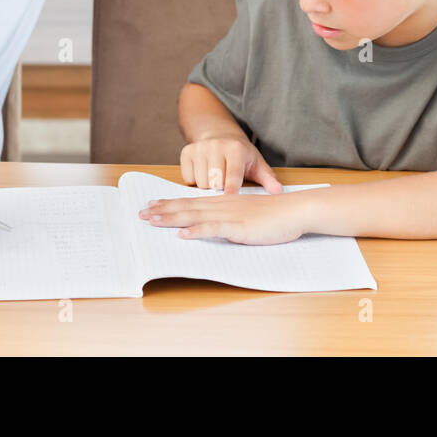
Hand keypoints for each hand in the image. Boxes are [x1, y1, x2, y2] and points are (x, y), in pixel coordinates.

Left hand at [137, 190, 307, 244]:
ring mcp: (230, 215)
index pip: (192, 201)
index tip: (153, 205)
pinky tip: (183, 234)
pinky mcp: (239, 227)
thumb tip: (217, 224)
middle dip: (163, 210)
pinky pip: (214, 228)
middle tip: (141, 214)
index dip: (171, 203)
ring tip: (152, 220)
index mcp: (225, 202)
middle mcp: (223, 205)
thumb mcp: (248, 214)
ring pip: (195, 215)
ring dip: (172, 218)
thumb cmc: (275, 215)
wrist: (295, 210)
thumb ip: (231, 217)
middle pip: (187, 206)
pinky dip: (197, 230)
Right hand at [180, 134, 282, 194]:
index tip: (231, 198)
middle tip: (226, 184)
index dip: (231, 187)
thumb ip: (268, 178)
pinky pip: (187, 178)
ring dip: (207, 187)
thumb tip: (279, 191)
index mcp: (236, 149)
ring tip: (215, 178)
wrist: (220, 135)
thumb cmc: (241, 156)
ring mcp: (200, 148)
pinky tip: (204, 174)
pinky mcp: (186, 151)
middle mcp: (216, 145)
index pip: (233, 173)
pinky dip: (195, 181)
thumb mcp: (257, 164)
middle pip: (214, 181)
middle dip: (220, 189)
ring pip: (200, 182)